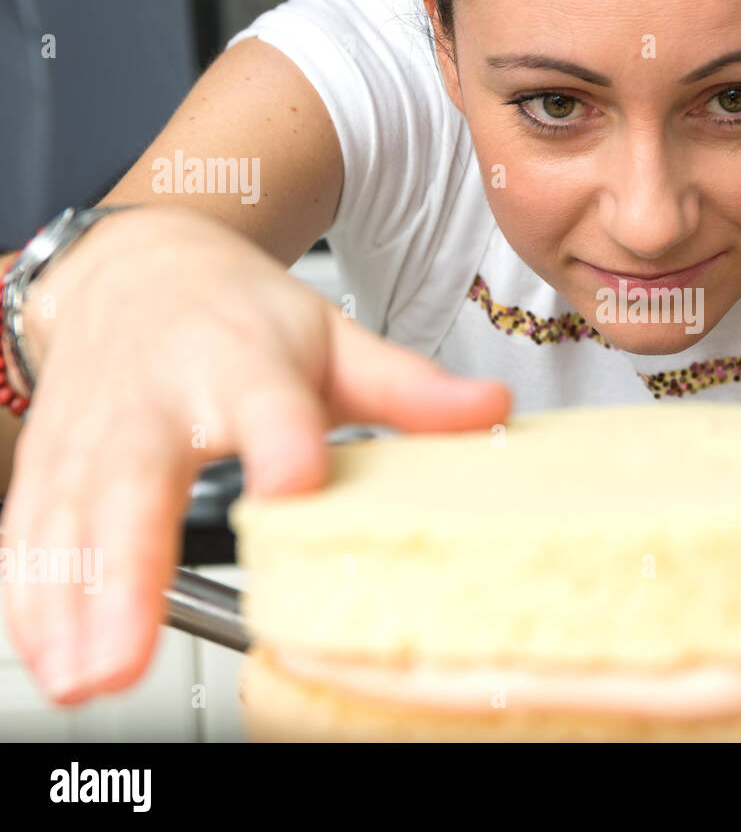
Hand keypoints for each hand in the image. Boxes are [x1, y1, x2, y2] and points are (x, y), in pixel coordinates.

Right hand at [1, 206, 510, 703]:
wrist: (138, 268)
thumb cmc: (240, 313)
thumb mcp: (332, 339)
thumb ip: (407, 386)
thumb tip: (492, 410)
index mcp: (241, 360)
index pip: (266, 404)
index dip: (278, 443)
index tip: (291, 486)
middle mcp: (158, 398)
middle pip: (138, 479)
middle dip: (129, 566)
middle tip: (129, 648)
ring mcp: (95, 431)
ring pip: (70, 518)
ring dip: (69, 603)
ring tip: (86, 675)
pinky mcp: (53, 459)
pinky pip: (32, 529)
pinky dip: (33, 594)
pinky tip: (50, 653)